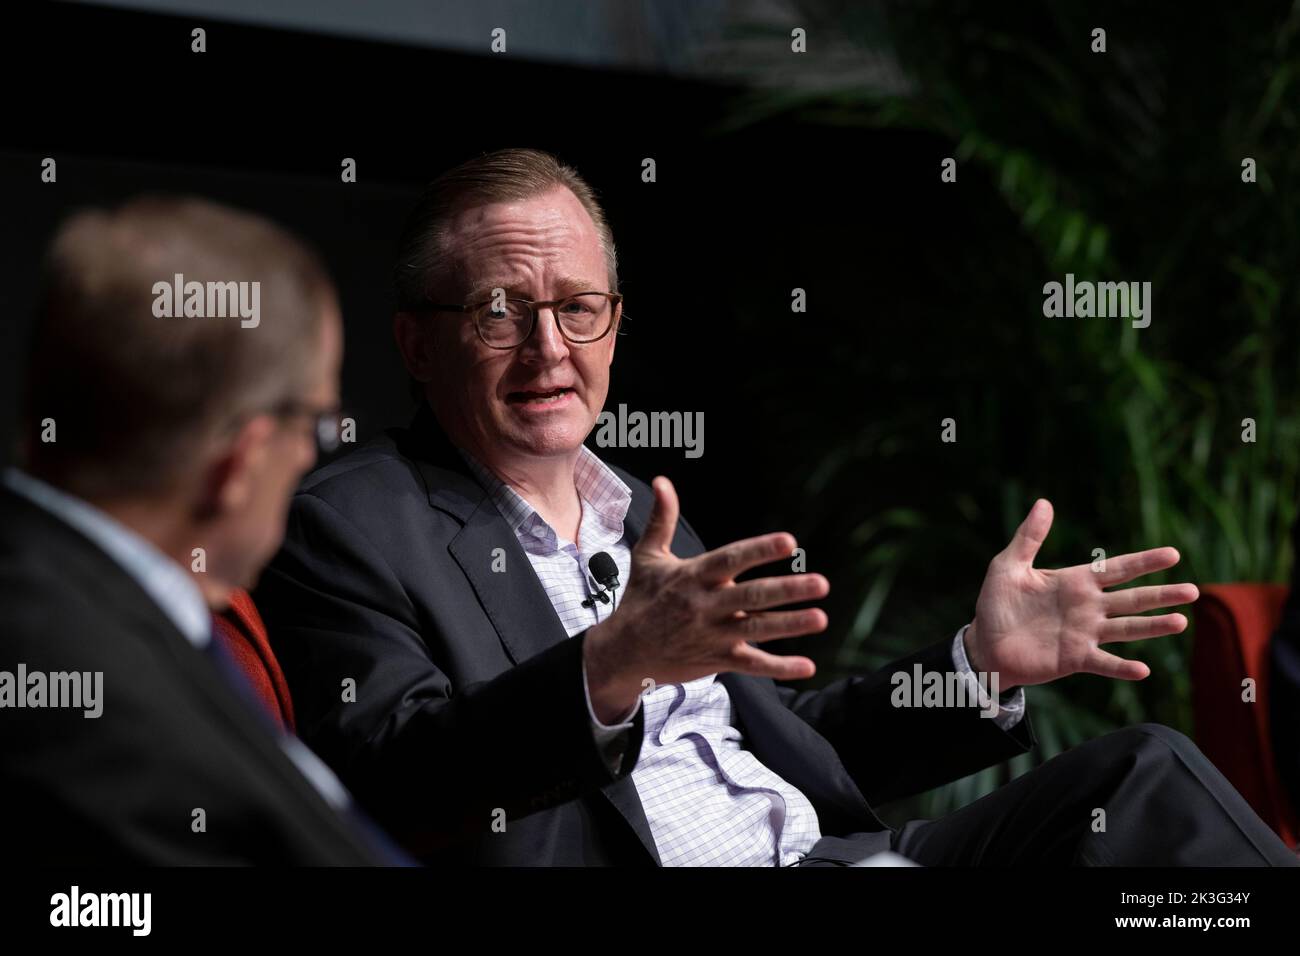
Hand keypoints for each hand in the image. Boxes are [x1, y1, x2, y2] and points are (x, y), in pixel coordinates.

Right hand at [583, 476, 828, 722]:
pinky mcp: (716, 660)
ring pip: (757, 629)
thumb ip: (662, 519)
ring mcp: (712, 634)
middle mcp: (705, 605)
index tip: (789, 541)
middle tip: (821, 583)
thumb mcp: (648, 557)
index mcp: (693, 576)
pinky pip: (751, 664)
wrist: (622, 652)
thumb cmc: (639, 600)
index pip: (731, 559)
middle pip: (752, 596)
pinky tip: (807, 666)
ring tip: (821, 618)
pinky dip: (779, 667)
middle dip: (788, 590)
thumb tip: (662, 480)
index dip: (760, 550)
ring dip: (791, 625)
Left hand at [965, 499, 1198, 688]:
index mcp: (1076, 582)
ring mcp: (1084, 633)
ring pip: (1126, 629)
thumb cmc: (997, 604)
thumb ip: (1029, 537)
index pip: (1117, 569)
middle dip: (1162, 595)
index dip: (1144, 562)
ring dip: (1153, 627)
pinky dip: (1122, 667)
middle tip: (1194, 591)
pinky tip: (1143, 669)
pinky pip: (1103, 662)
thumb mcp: (1008, 565)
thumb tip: (1044, 502)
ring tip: (1181, 622)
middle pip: (1132, 599)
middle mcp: (1088, 607)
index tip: (1173, 554)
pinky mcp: (1074, 658)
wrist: (985, 643)